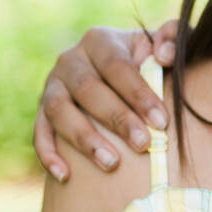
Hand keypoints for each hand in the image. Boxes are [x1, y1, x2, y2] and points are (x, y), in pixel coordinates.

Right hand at [34, 20, 179, 181]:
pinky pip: (39, 132)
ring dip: (84, 138)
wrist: (119, 76)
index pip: (117, 66)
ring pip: (59, 110)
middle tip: (143, 144)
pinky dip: (48, 154)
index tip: (161, 121)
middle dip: (117, 118)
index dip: (139, 93)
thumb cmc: (149, 62)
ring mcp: (52, 86)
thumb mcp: (162, 44)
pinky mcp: (41, 111)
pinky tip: (65, 175)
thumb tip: (165, 54)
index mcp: (100, 40)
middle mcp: (70, 60)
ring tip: (111, 163)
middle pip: (88, 89)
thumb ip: (173, 37)